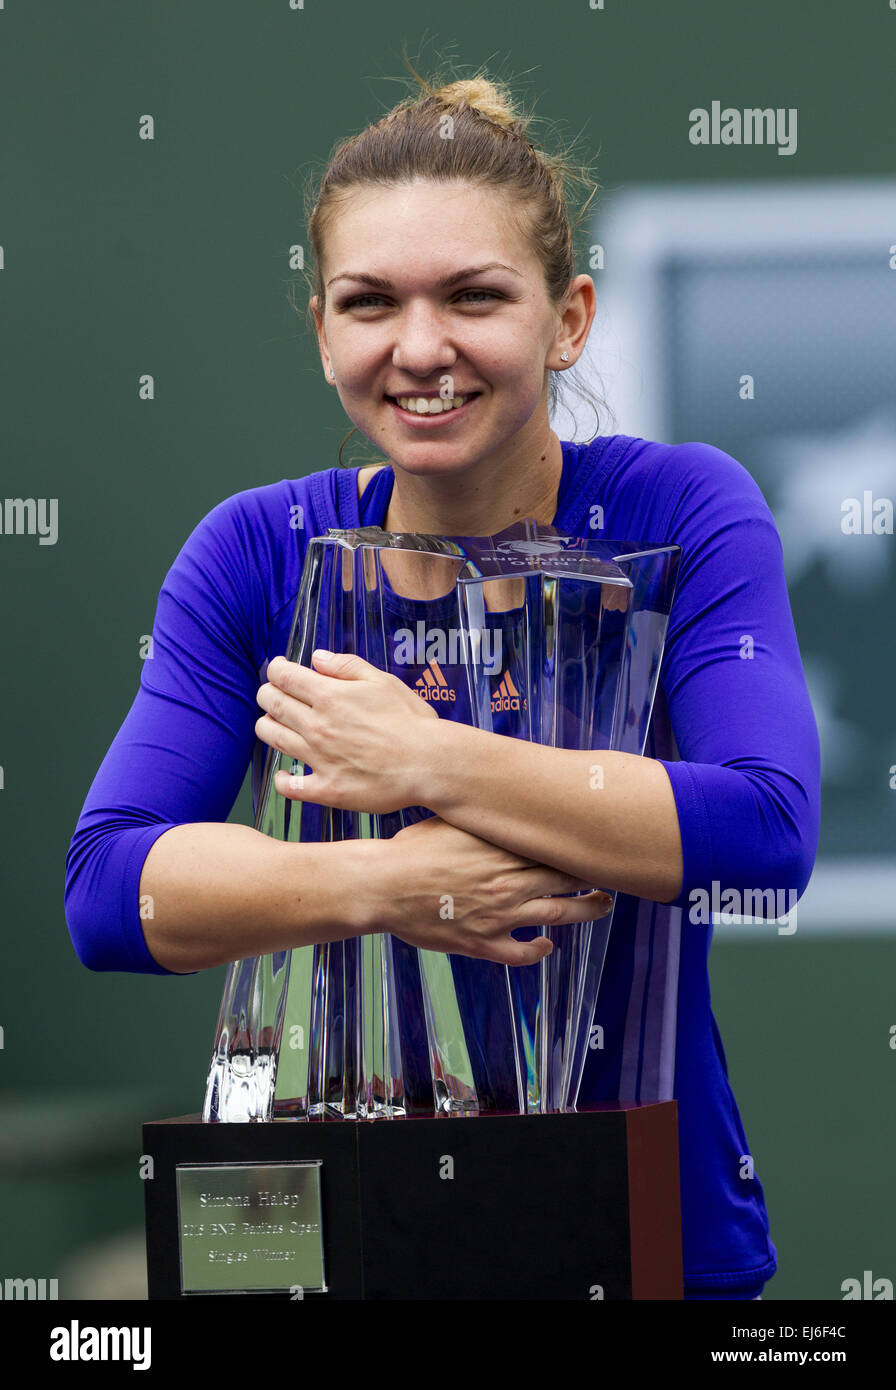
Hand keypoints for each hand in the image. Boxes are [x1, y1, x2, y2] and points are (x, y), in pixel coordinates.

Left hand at [255, 650, 438, 813]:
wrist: (429, 764)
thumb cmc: (412, 722)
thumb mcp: (384, 682)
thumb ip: (347, 666)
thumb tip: (317, 658)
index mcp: (330, 696)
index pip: (282, 676)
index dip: (275, 669)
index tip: (278, 670)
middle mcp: (317, 726)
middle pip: (271, 703)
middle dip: (267, 694)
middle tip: (273, 694)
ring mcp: (318, 759)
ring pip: (271, 737)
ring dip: (267, 726)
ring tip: (276, 724)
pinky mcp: (326, 789)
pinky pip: (288, 786)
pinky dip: (282, 778)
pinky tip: (288, 773)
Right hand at [376, 815, 613, 966]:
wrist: (382, 885)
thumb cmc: (411, 850)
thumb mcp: (452, 822)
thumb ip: (483, 819)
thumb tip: (504, 803)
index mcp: (503, 850)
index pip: (557, 848)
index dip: (582, 848)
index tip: (600, 844)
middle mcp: (509, 882)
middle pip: (567, 880)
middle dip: (593, 879)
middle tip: (612, 877)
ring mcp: (499, 915)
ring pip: (558, 915)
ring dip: (585, 912)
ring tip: (601, 908)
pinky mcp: (482, 942)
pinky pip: (520, 953)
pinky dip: (538, 951)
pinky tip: (547, 947)